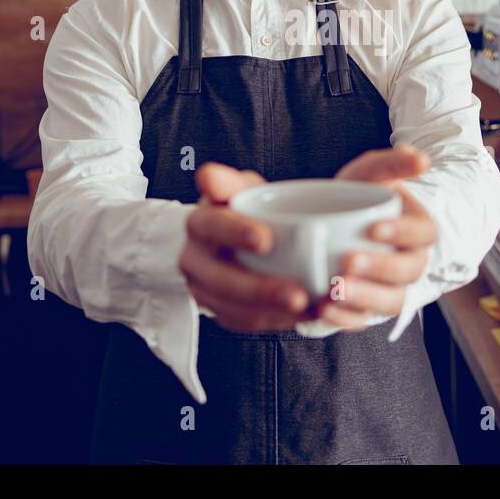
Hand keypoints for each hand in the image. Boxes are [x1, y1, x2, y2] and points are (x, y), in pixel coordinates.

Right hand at [180, 163, 309, 332]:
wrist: (233, 239)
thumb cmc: (241, 209)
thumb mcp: (238, 187)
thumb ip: (228, 181)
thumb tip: (208, 175)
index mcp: (199, 223)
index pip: (211, 226)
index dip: (235, 232)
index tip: (266, 239)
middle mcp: (193, 259)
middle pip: (221, 280)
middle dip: (259, 289)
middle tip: (298, 294)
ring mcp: (203, 289)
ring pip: (232, 308)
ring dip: (270, 312)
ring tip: (306, 308)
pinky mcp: (219, 311)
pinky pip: (244, 323)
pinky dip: (273, 322)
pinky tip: (302, 315)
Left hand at [316, 145, 436, 330]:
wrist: (328, 222)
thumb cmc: (354, 196)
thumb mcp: (369, 174)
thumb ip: (391, 163)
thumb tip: (421, 159)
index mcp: (418, 230)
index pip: (423, 234)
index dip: (403, 232)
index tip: (374, 227)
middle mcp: (410, 263)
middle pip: (407, 273)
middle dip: (381, 269)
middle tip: (349, 262)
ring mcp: (390, 288)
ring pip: (390, 301)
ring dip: (365, 299)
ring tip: (334, 292)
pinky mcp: (366, 307)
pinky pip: (363, 319)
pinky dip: (345, 319)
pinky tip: (322, 309)